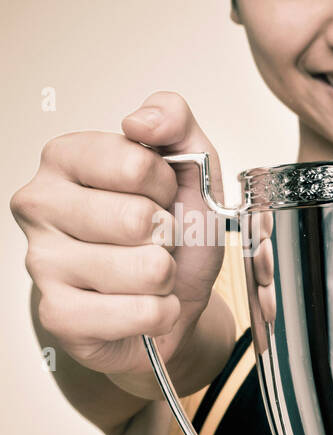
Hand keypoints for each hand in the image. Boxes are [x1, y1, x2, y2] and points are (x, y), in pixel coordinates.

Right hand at [10, 91, 230, 390]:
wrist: (171, 302)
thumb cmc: (174, 237)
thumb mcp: (190, 171)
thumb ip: (175, 123)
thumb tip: (140, 120)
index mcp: (66, 158)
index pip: (135, 163)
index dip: (167, 186)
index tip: (161, 196)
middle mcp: (40, 204)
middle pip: (138, 219)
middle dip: (170, 236)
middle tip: (156, 240)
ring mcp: (42, 261)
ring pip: (145, 269)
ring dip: (167, 278)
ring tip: (151, 275)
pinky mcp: (57, 314)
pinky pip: (139, 313)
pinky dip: (159, 313)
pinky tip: (143, 306)